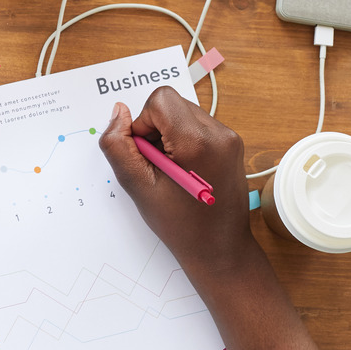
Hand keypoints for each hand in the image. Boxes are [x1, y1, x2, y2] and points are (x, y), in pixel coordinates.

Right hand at [98, 88, 255, 268]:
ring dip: (169, 135)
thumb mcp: (137, 185)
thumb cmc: (180, 224)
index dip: (144, 123)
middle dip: (156, 129)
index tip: (148, 154)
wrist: (220, 249)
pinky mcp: (232, 145)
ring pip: (183, 113)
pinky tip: (184, 169)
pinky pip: (197, 125)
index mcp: (198, 142)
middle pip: (172, 105)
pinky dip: (183, 140)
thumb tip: (118, 111)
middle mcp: (220, 133)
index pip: (160, 100)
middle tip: (158, 165)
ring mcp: (230, 138)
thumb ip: (118, 144)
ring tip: (171, 169)